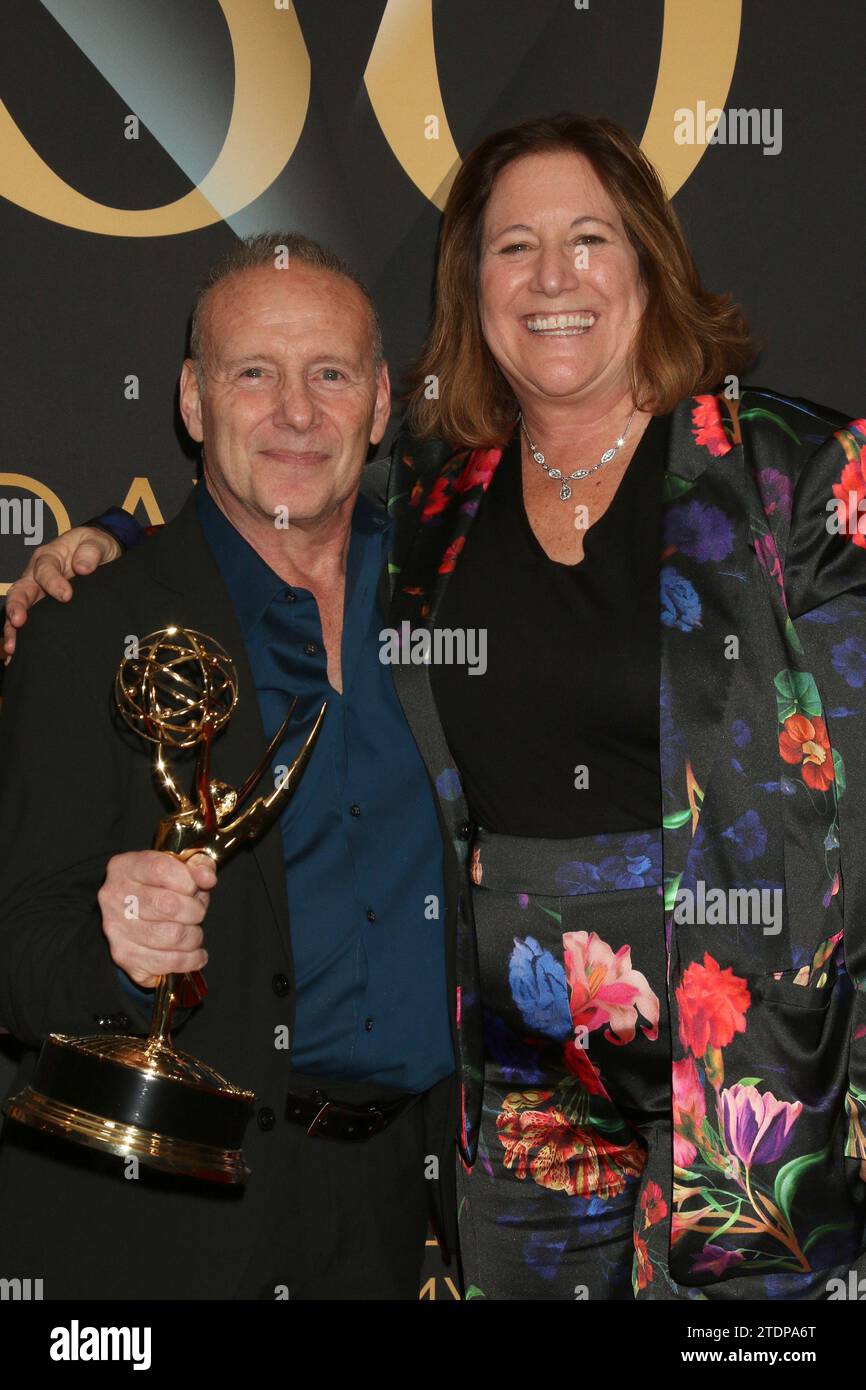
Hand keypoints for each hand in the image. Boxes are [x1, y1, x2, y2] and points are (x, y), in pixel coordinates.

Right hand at [2, 527, 120, 661]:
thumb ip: (91, 551)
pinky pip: (28, 622)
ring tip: (12, 646)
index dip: (53, 581)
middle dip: (18, 606)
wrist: (99, 555)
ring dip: (13, 627)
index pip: (45, 568)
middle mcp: (37, 574)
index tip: (66, 595)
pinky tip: (16, 655)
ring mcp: (37, 592)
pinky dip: (20, 637)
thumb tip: (83, 567)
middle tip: (19, 621)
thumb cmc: (96, 547)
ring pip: (19, 608)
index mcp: (50, 555)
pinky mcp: (42, 608)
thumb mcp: (97, 542)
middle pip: (21, 589)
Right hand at [99, 850, 216, 988]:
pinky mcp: (124, 956)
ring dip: (194, 937)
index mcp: (125, 867)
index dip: (188, 881)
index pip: (161, 869)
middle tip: (197, 913)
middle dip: (195, 912)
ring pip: (172, 936)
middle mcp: (114, 897)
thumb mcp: (178, 867)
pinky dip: (191, 959)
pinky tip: (195, 954)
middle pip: (169, 905)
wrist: (135, 914)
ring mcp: (116, 929)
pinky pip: (168, 962)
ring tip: (194, 933)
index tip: (197, 887)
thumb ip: (197, 865)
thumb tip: (207, 878)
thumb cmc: (161, 888)